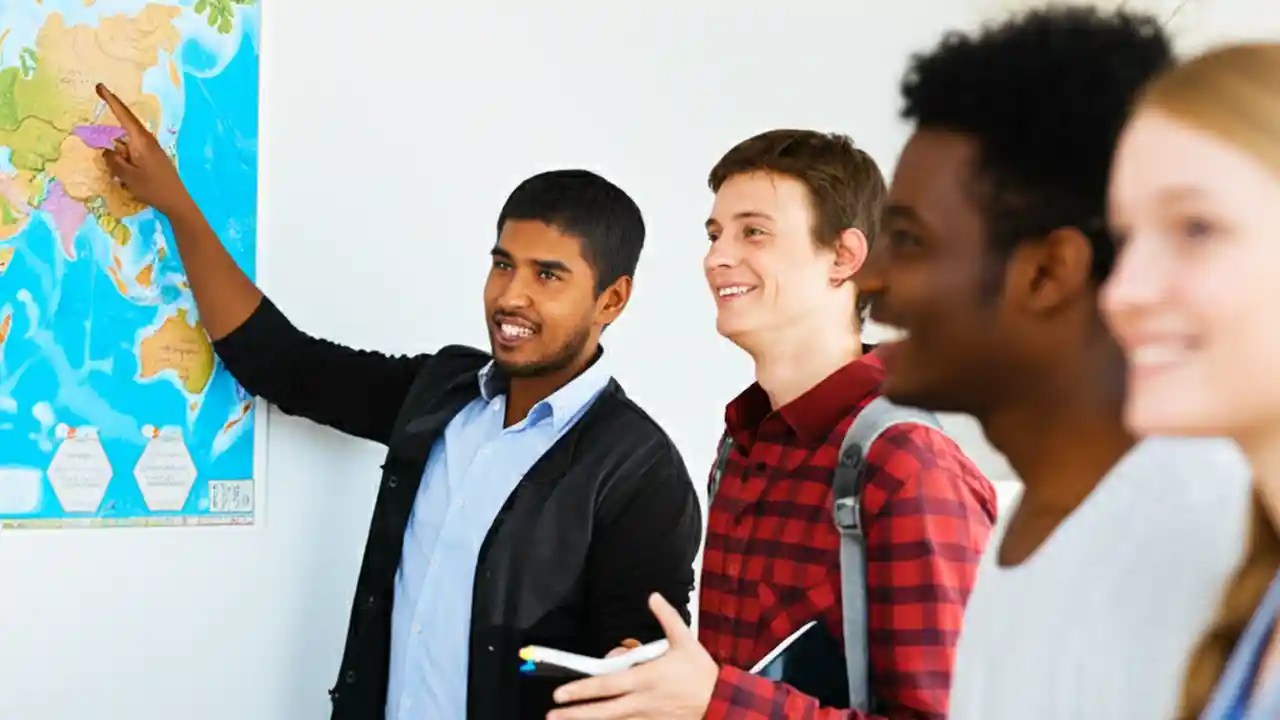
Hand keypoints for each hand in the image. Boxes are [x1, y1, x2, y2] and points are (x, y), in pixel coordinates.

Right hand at [95, 83, 193, 215]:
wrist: (177, 201)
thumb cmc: (152, 188)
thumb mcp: (127, 176)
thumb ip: (113, 161)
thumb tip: (106, 150)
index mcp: (141, 141)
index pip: (123, 115)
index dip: (111, 100)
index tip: (100, 86)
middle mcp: (147, 141)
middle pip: (125, 127)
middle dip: (114, 128)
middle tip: (108, 126)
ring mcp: (152, 149)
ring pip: (128, 142)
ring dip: (120, 151)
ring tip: (123, 169)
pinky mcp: (154, 158)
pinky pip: (134, 151)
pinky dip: (126, 157)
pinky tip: (127, 173)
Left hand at [547, 593, 717, 719]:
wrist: (720, 702)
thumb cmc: (700, 673)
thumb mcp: (685, 641)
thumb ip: (666, 618)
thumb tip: (653, 596)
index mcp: (645, 678)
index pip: (606, 685)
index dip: (582, 689)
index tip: (561, 693)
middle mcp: (640, 701)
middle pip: (602, 710)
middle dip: (575, 713)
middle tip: (552, 714)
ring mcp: (645, 717)